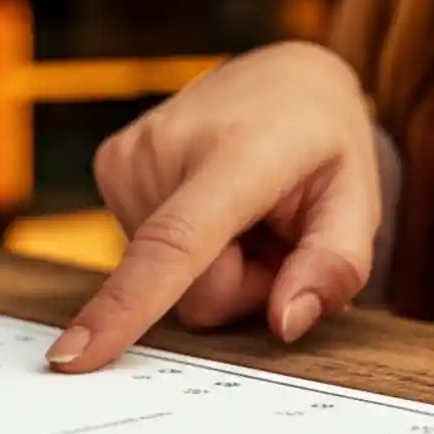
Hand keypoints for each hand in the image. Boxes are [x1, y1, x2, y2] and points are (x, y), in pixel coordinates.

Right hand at [46, 41, 380, 371]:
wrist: (279, 79)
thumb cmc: (321, 143)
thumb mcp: (359, 201)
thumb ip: (335, 266)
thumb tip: (284, 322)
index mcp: (235, 155)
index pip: (174, 244)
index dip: (127, 307)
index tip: (75, 355)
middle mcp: (164, 149)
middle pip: (194, 291)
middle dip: (240, 283)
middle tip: (270, 232)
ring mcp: (126, 156)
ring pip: (168, 281)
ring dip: (213, 264)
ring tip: (242, 212)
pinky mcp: (109, 166)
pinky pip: (146, 256)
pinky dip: (184, 248)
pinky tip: (211, 207)